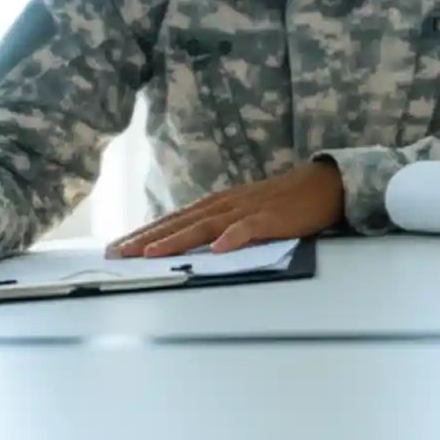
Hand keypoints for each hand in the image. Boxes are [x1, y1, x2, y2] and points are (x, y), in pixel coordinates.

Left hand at [106, 160, 344, 257]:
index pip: (175, 219)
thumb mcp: (245, 211)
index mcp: (218, 204)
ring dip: (177, 239)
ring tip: (150, 253)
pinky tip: (218, 248)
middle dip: (147, 238)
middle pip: (181, 222)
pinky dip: (233, 237)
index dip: (145, 232)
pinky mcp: (271, 218)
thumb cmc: (284, 202)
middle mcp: (226, 204)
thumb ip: (220, 224)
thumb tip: (190, 242)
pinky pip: (249, 228)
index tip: (117, 245)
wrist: (323, 185)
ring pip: (205, 225)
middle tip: (116, 252)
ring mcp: (247, 210)